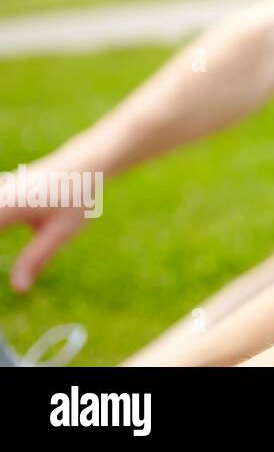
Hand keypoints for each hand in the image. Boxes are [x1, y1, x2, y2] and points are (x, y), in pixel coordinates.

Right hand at [0, 160, 100, 292]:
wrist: (87, 162)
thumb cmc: (77, 197)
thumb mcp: (61, 230)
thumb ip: (37, 258)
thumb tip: (18, 289)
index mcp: (7, 206)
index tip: (3, 279)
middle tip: (26, 250)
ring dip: (0, 230)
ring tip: (32, 228)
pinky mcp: (1, 191)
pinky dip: (1, 224)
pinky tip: (9, 229)